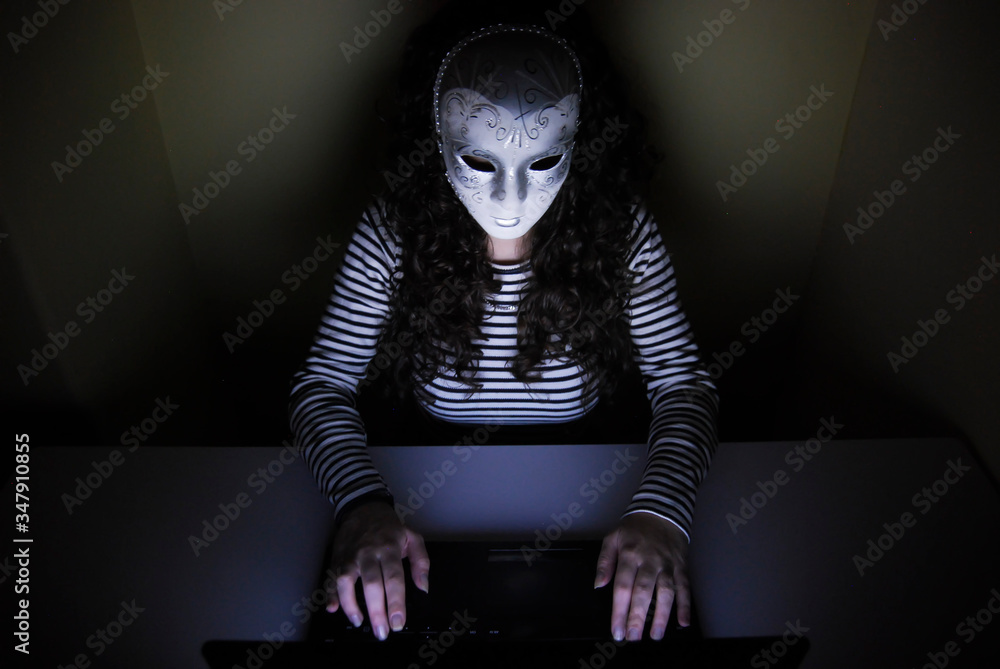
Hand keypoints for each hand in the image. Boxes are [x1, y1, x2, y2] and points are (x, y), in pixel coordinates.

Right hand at [326, 500, 429, 639]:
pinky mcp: (337, 558)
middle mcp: (368, 553)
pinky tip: (332, 608)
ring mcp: (350, 556)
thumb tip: (423, 587)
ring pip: (346, 582)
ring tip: (359, 621)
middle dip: (376, 611)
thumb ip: (421, 562)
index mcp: (390, 549)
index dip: (396, 602)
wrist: (363, 507)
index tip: (398, 622)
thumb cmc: (389, 527)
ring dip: (350, 604)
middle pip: (371, 585)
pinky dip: (328, 594)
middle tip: (382, 632)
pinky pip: (330, 577)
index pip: (394, 579)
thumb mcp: (413, 537)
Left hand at [593, 512, 689, 641]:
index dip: (619, 610)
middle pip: (643, 592)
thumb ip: (604, 562)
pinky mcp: (681, 567)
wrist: (661, 512)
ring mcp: (667, 565)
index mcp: (629, 555)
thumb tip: (598, 585)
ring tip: (655, 635)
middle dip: (637, 617)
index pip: (622, 587)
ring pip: (666, 592)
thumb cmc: (634, 529)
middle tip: (633, 637)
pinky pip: (685, 588)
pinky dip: (685, 605)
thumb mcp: (612, 538)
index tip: (617, 630)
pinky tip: (683, 622)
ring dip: (661, 615)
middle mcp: (649, 561)